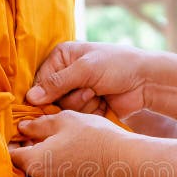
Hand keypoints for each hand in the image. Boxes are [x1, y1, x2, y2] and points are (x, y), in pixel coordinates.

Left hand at [9, 111, 129, 176]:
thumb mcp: (65, 120)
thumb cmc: (95, 136)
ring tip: (53, 151)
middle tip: (36, 140)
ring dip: (39, 168)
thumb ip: (38, 125)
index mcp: (34, 163)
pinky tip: (67, 162)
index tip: (20, 134)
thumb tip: (22, 128)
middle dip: (25, 155)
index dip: (12, 142)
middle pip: (20, 170)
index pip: (9, 154)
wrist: (124, 161)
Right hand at [27, 41, 148, 118]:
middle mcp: (65, 75)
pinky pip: (79, 118)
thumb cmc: (118, 65)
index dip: (46, 94)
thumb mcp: (86, 69)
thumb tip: (30, 97)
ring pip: (65, 111)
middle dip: (71, 99)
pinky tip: (104, 104)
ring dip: (84, 106)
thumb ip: (58, 83)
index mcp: (61, 57)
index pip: (39, 81)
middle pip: (51, 100)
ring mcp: (77, 92)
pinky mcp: (87, 107)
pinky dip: (92, 113)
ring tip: (99, 95)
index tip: (58, 98)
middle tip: (90, 91)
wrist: (146, 81)